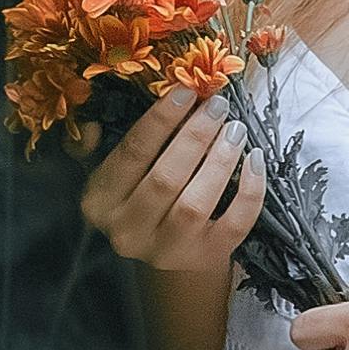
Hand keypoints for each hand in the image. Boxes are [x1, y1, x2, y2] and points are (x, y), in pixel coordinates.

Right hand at [81, 87, 266, 279]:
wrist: (167, 249)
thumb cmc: (139, 193)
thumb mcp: (112, 170)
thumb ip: (101, 144)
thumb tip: (92, 125)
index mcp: (100, 202)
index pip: (131, 154)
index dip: (160, 120)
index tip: (186, 91)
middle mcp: (128, 230)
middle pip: (165, 179)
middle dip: (195, 136)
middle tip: (218, 106)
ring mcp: (167, 250)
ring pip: (196, 203)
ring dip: (220, 161)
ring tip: (236, 129)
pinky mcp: (205, 258)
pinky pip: (234, 225)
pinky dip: (249, 192)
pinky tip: (255, 160)